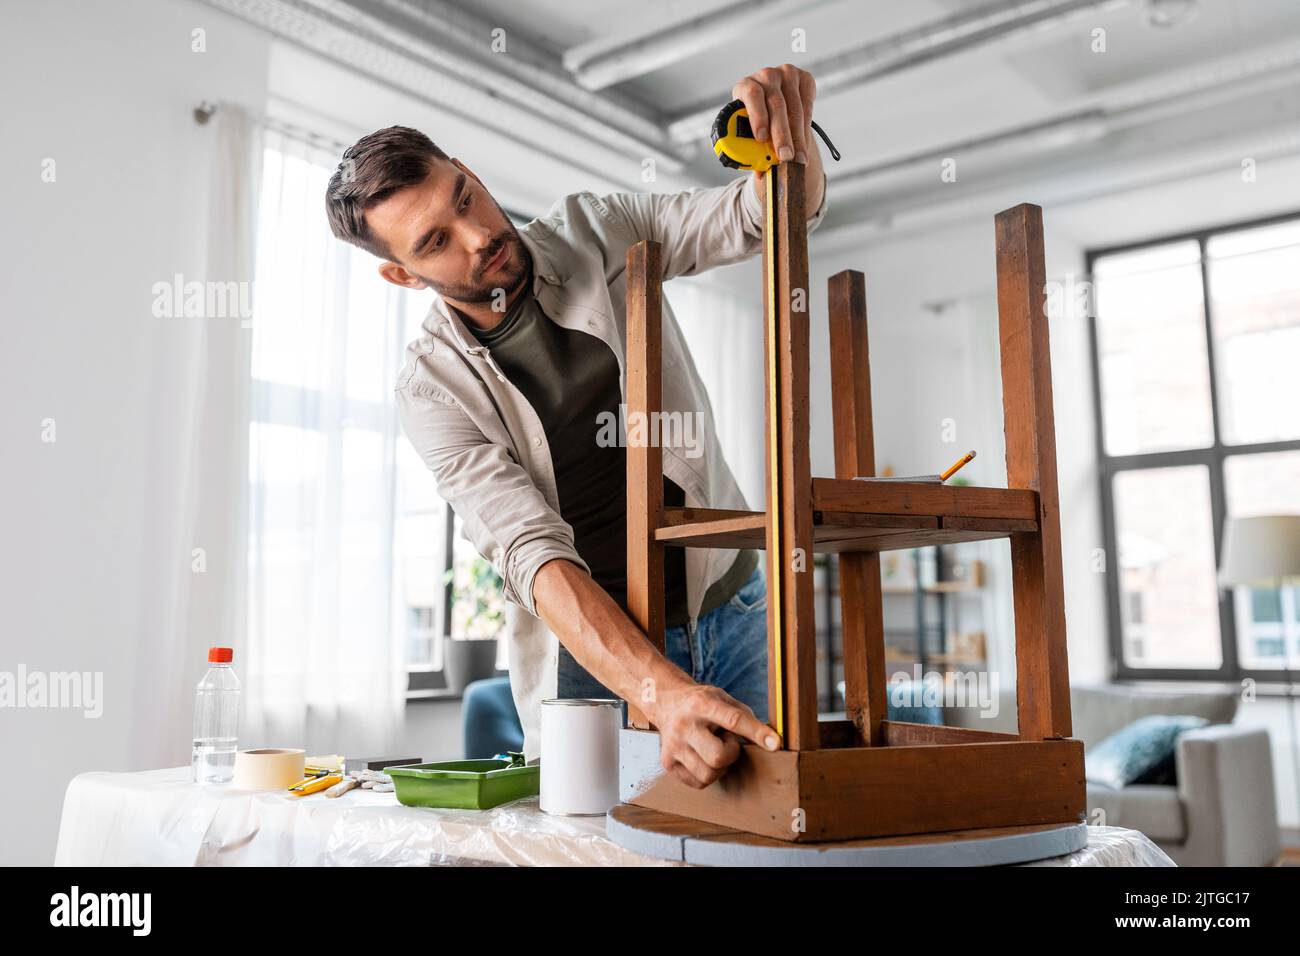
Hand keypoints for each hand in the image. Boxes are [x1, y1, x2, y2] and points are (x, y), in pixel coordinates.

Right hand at [650, 679, 781, 788]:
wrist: (667, 703)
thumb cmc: (702, 703)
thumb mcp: (723, 698)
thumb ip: (745, 717)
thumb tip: (771, 741)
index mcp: (702, 704)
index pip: (734, 720)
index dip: (757, 733)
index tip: (775, 744)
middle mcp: (684, 725)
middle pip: (718, 756)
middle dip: (732, 753)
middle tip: (727, 740)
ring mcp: (673, 746)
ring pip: (709, 774)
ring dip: (720, 766)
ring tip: (714, 748)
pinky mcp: (668, 762)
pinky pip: (699, 783)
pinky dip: (708, 774)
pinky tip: (704, 757)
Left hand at [732, 63, 817, 164]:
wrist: (776, 106)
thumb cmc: (759, 121)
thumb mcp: (750, 132)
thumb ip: (753, 147)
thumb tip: (760, 171)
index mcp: (745, 86)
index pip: (752, 96)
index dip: (758, 116)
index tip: (761, 138)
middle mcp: (765, 76)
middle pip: (776, 105)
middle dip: (782, 135)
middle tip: (786, 157)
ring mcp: (786, 74)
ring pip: (795, 108)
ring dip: (798, 136)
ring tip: (799, 158)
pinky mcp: (804, 77)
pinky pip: (808, 104)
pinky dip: (806, 126)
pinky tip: (804, 142)